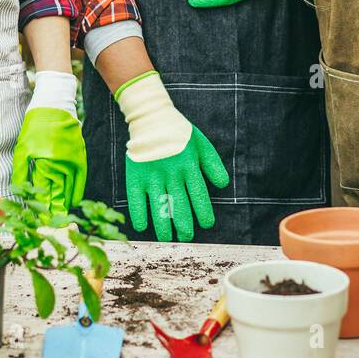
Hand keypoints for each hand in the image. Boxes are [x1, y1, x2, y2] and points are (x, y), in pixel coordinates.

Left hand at [12, 71, 86, 214]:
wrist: (55, 103)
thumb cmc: (35, 125)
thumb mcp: (23, 148)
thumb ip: (22, 172)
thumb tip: (20, 191)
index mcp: (47, 161)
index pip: (45, 192)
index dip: (42, 208)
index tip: (39, 221)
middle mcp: (63, 163)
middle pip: (59, 193)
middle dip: (54, 210)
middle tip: (50, 224)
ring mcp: (74, 159)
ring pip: (71, 188)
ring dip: (65, 203)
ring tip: (61, 217)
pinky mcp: (80, 155)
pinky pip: (81, 178)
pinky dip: (77, 191)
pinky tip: (73, 201)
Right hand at [116, 72, 229, 240]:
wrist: (152, 118)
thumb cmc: (179, 133)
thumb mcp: (201, 145)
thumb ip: (212, 165)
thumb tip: (223, 185)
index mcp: (188, 166)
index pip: (198, 195)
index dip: (203, 212)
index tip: (206, 224)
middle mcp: (171, 174)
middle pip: (179, 206)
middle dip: (184, 226)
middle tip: (186, 237)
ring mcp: (152, 176)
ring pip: (159, 207)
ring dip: (163, 226)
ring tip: (167, 238)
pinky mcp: (135, 176)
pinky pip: (136, 200)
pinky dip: (139, 214)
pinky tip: (143, 227)